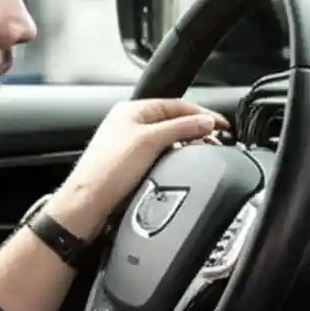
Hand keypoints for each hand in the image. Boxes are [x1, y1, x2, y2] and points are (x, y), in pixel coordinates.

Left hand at [46, 99, 227, 238]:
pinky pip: (162, 154)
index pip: (176, 105)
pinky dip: (177, 156)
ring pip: (168, 138)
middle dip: (197, 128)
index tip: (222, 124)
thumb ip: (181, 128)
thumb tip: (206, 122)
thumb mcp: (150, 142)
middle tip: (218, 139)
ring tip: (206, 150)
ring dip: (188, 143)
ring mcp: (131, 145)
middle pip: (174, 120)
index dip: (202, 114)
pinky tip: (184, 164)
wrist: (87, 206)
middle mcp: (130, 125)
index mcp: (132, 110)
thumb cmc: (107, 172)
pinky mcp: (132, 165)